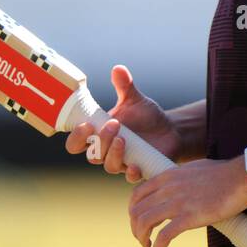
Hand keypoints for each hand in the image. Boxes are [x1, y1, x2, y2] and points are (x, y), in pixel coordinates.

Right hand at [63, 65, 179, 182]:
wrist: (170, 131)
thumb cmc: (145, 116)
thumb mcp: (134, 99)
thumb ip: (124, 86)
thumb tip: (118, 68)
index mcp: (99, 134)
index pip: (77, 143)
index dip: (76, 137)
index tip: (86, 125)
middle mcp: (106, 150)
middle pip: (91, 155)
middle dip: (99, 141)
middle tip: (113, 124)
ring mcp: (121, 161)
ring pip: (108, 166)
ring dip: (112, 153)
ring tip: (123, 138)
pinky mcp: (138, 169)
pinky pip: (129, 177)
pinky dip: (131, 172)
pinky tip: (135, 164)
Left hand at [128, 156, 246, 246]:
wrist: (240, 177)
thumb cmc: (222, 173)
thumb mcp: (192, 169)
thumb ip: (180, 178)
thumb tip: (178, 186)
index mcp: (167, 176)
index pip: (137, 194)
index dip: (133, 211)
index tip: (138, 221)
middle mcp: (168, 188)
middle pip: (137, 211)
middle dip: (136, 228)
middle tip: (142, 238)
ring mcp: (178, 202)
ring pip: (145, 222)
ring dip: (142, 238)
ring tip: (148, 246)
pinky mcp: (190, 217)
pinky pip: (165, 235)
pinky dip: (158, 246)